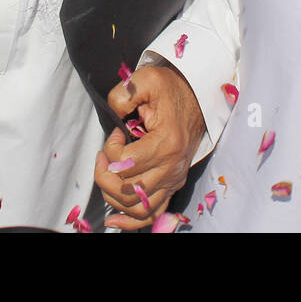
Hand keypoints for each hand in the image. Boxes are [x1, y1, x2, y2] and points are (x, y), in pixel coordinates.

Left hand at [94, 60, 205, 229]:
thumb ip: (123, 95)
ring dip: (113, 197)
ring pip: (137, 208)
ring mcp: (174, 180)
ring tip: (107, 174)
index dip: (111, 149)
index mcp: (167, 143)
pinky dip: (131, 222)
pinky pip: (153, 215)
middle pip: (128, 190)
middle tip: (104, 154)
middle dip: (105, 174)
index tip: (115, 132)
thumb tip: (113, 117)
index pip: (126, 162)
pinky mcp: (173, 185)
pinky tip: (113, 221)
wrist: (196, 97)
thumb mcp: (146, 79)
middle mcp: (172, 167)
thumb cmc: (171, 89)